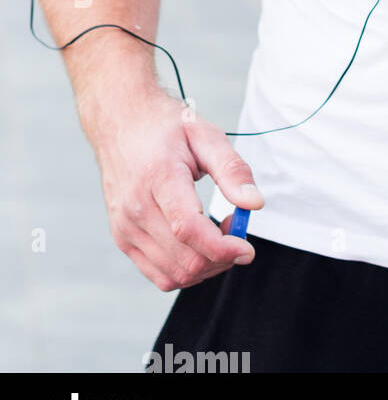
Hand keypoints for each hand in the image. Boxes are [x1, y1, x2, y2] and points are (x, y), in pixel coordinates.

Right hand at [91, 85, 264, 291]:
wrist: (120, 124)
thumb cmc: (167, 127)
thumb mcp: (206, 135)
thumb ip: (232, 170)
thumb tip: (255, 204)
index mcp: (158, 179)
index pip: (188, 229)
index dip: (222, 247)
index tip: (247, 248)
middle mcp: (135, 209)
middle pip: (185, 259)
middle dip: (222, 257)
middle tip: (236, 228)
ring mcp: (125, 228)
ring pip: (174, 274)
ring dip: (208, 266)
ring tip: (220, 234)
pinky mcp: (122, 239)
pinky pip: (159, 275)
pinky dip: (187, 271)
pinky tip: (200, 246)